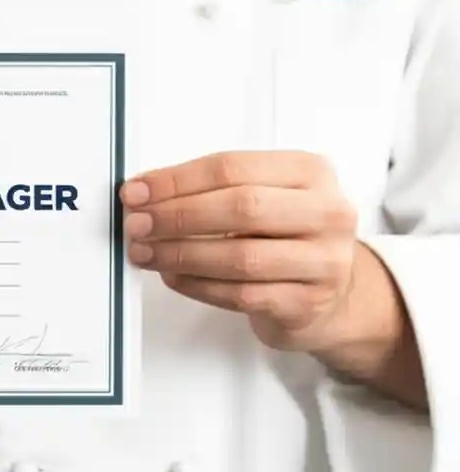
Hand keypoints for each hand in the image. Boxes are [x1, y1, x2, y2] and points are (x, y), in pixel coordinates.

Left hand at [120, 151, 369, 352]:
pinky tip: (172, 276)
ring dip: (180, 254)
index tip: (137, 191)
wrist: (333, 293)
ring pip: (240, 257)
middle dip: (177, 215)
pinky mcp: (308, 303)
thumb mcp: (264, 195)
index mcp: (310, 172)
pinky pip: (241, 295)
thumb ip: (211, 189)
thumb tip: (145, 193)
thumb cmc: (286, 235)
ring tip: (145, 252)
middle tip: (138, 223)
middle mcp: (326, 213)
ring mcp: (323, 261)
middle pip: (241, 207)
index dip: (177, 180)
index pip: (232, 168)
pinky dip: (197, 285)